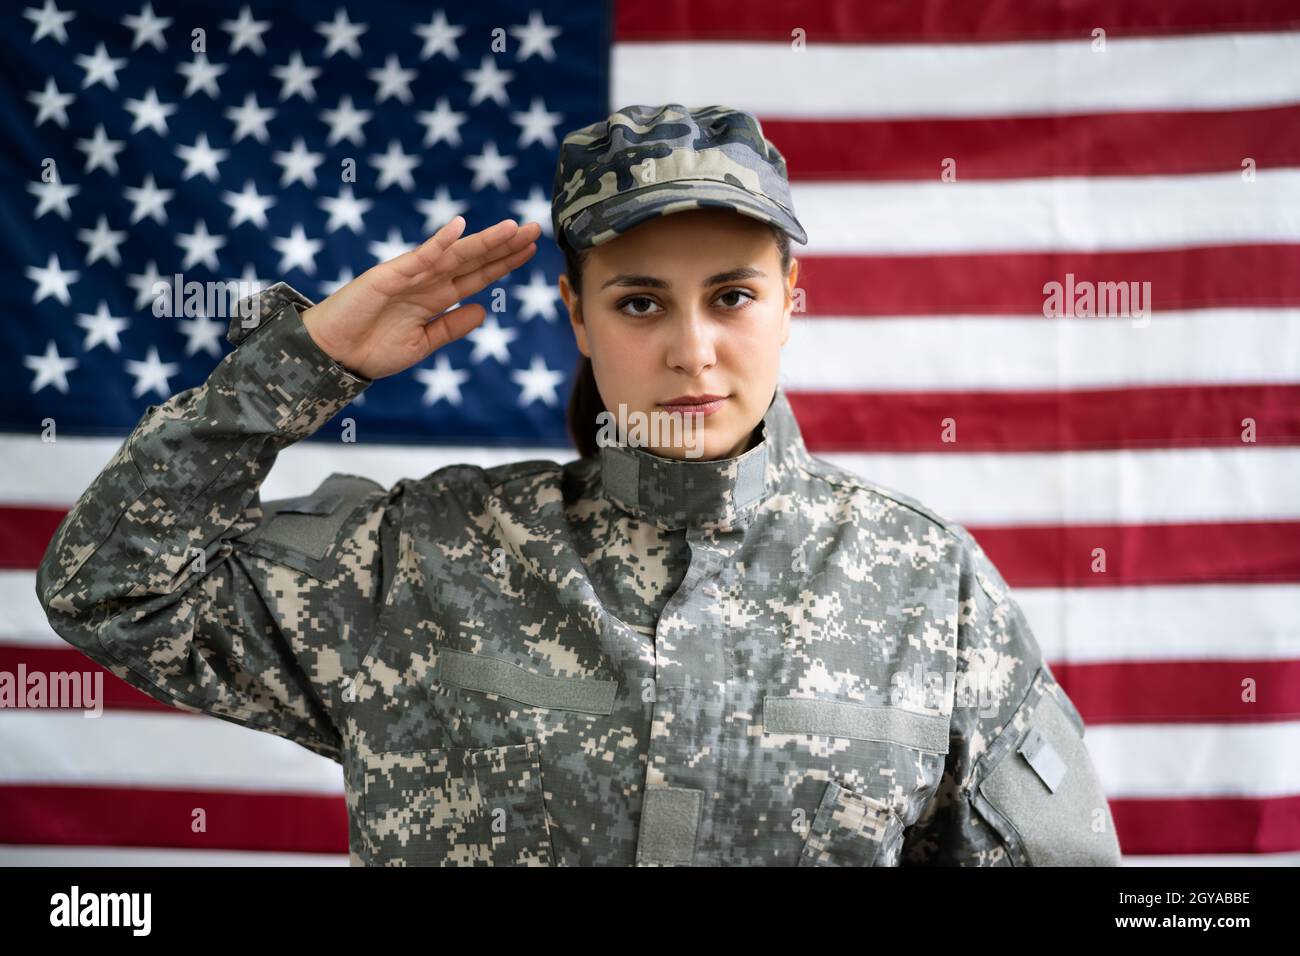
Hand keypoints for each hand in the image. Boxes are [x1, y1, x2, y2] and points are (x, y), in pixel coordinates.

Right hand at [298, 216, 542, 379]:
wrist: (334, 356)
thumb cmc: (372, 350)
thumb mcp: (423, 344)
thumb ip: (451, 327)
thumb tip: (484, 311)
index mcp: (436, 297)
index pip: (478, 275)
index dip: (504, 262)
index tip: (531, 250)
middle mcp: (428, 281)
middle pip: (473, 258)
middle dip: (504, 245)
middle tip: (535, 228)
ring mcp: (410, 275)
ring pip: (454, 254)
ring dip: (483, 240)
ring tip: (512, 228)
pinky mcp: (389, 275)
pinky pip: (418, 257)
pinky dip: (438, 242)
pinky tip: (459, 227)